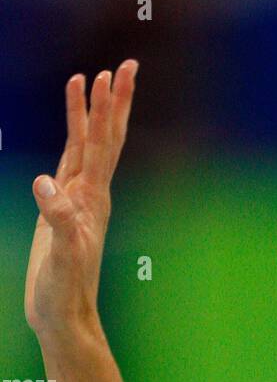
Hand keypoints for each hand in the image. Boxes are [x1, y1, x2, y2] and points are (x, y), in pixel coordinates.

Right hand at [25, 60, 137, 338]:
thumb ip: (57, 220)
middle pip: (106, 137)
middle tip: (125, 65)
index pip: (103, 144)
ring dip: (91, 114)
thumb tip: (46, 185)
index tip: (113, 74)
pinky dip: (71, 140)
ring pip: (87, 146)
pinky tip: (72, 129)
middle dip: (114, 101)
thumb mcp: (62, 256)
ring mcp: (79, 201)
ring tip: (91, 78)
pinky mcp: (63, 209)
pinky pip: (70, 164)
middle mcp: (92, 195)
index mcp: (93, 199)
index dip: (107, 109)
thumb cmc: (65, 290)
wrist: (64, 316)